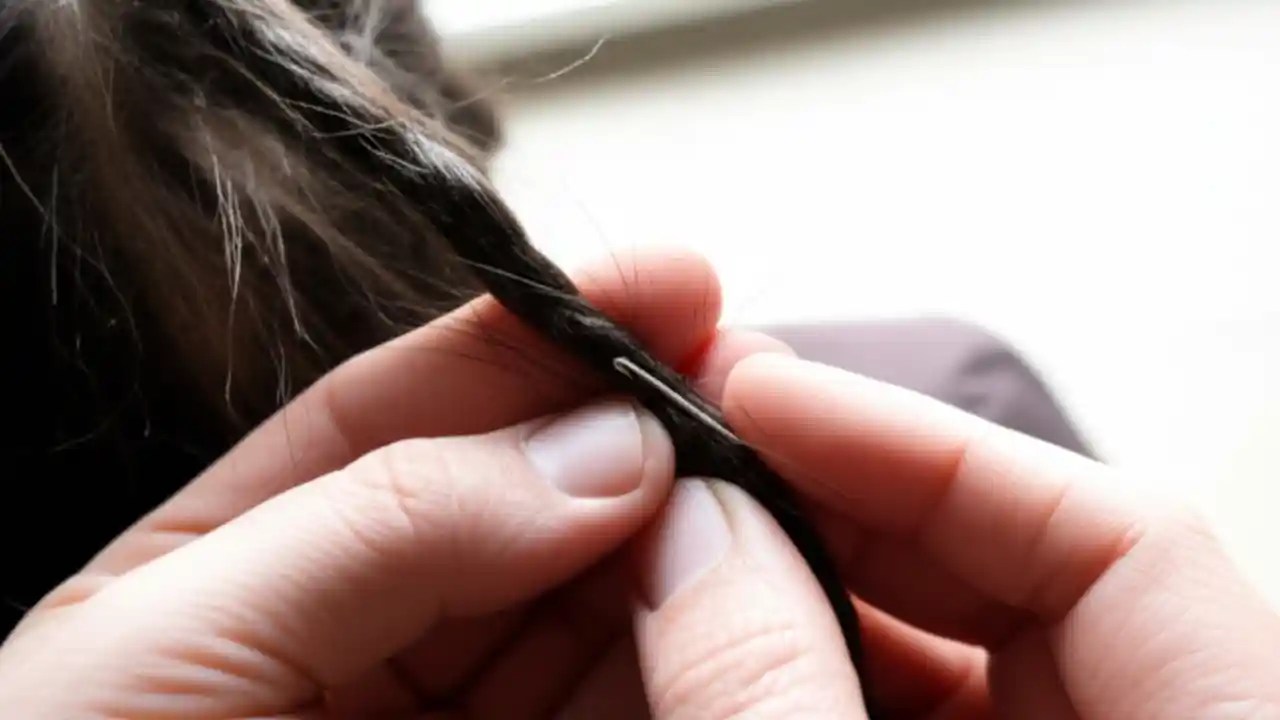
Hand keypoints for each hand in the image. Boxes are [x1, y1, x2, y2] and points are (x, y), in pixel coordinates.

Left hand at [0, 249, 740, 718]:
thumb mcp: (172, 647)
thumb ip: (379, 527)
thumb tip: (595, 447)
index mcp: (250, 555)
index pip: (409, 415)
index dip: (539, 339)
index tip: (667, 285)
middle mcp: (361, 624)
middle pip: (524, 492)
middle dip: (631, 431)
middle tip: (741, 385)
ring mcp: (449, 715)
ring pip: (589, 591)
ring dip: (678, 530)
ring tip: (758, 480)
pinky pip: (617, 699)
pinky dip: (686, 646)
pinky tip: (731, 595)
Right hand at [631, 352, 1279, 717]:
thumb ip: (773, 694)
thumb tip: (689, 534)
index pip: (1119, 541)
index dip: (928, 447)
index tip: (766, 397)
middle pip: (1021, 573)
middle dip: (846, 497)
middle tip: (704, 442)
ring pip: (950, 641)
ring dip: (810, 577)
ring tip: (687, 528)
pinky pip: (914, 704)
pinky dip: (809, 661)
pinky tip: (714, 632)